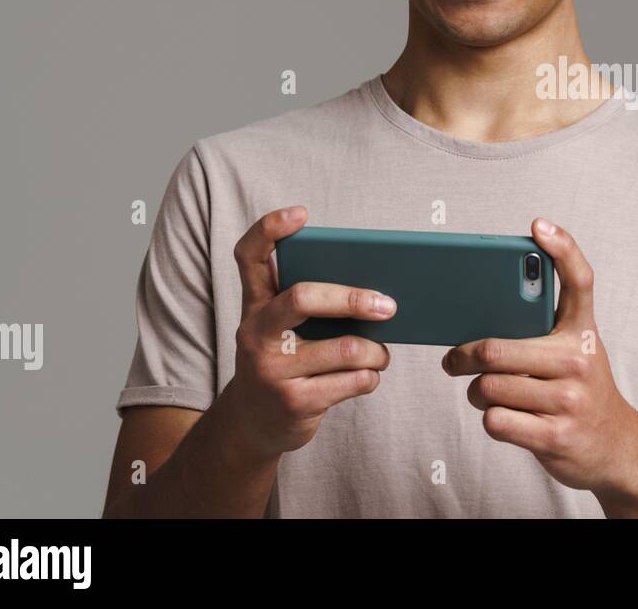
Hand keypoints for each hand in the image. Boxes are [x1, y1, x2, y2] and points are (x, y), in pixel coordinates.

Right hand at [226, 206, 396, 460]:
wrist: (252, 425)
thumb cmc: (283, 362)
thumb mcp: (281, 330)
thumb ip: (309, 304)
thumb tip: (376, 287)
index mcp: (255, 305)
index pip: (249, 256)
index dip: (270, 229)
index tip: (300, 213)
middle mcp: (256, 333)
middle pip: (302, 297)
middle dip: (352, 298)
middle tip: (388, 305)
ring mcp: (272, 370)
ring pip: (345, 349)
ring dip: (376, 351)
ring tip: (382, 353)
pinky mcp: (294, 402)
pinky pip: (352, 381)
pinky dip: (370, 377)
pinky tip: (368, 376)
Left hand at [441, 218, 637, 494]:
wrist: (615, 448)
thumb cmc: (579, 390)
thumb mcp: (574, 352)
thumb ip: (541, 330)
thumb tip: (479, 318)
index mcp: (583, 332)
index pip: (579, 281)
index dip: (561, 248)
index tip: (537, 225)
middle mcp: (580, 360)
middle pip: (496, 348)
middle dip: (464, 357)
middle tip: (454, 360)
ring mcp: (569, 400)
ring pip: (489, 387)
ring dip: (477, 393)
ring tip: (485, 394)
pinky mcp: (555, 436)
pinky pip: (496, 420)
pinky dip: (490, 419)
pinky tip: (504, 417)